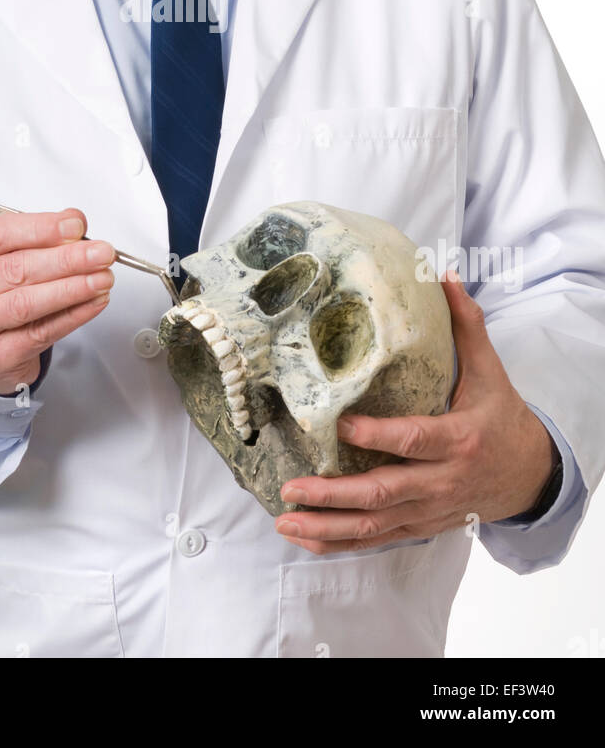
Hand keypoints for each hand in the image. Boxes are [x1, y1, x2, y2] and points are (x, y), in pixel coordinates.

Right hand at [0, 208, 114, 394]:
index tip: (76, 226)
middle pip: (16, 270)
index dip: (40, 228)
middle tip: (101, 253)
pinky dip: (73, 316)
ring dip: (72, 288)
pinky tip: (94, 302)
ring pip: (26, 303)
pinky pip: (41, 333)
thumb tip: (75, 222)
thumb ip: (39, 236)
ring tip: (102, 278)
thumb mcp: (7, 256)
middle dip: (66, 259)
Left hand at [275, 269, 557, 553]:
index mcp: (458, 439)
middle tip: (294, 486)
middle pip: (385, 493)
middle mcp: (442, 482)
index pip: (413, 440)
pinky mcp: (420, 526)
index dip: (378, 437)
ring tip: (285, 519)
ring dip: (328, 526)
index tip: (341, 425)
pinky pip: (377, 539)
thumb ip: (465, 324)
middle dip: (335, 493)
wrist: (531, 475)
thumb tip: (443, 274)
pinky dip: (341, 542)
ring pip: (376, 525)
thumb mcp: (490, 371)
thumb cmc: (502, 417)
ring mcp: (430, 510)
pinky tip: (307, 539)